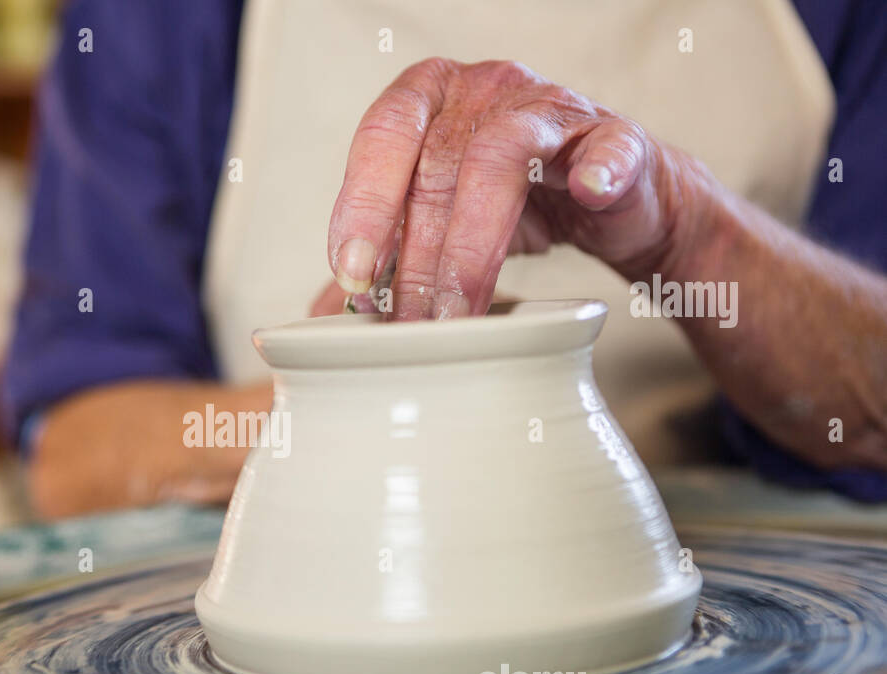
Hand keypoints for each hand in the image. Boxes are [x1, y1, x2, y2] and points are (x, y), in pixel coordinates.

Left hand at [328, 58, 706, 320]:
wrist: (613, 202)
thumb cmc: (511, 205)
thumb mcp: (435, 224)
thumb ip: (383, 260)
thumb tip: (322, 320)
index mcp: (429, 96)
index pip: (384, 136)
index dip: (364, 205)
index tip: (354, 276)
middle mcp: (484, 89)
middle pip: (437, 163)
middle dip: (415, 254)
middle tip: (405, 322)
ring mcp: (551, 108)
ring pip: (500, 159)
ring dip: (473, 246)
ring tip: (458, 313)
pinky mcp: (615, 138)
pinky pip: (609, 148)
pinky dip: (600, 169)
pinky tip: (590, 194)